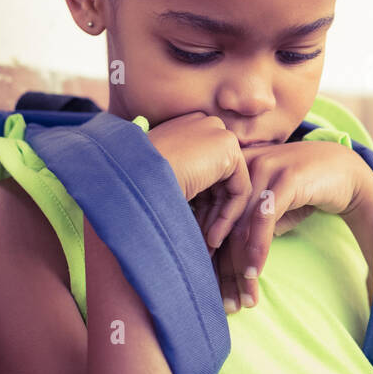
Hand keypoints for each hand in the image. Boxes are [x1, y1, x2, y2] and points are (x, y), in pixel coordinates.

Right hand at [144, 112, 251, 251]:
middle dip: (209, 215)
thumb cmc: (134, 184)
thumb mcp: (159, 181)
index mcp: (182, 130)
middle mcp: (201, 126)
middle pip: (217, 180)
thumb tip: (193, 205)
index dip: (198, 205)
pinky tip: (212, 238)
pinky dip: (228, 216)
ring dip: (217, 221)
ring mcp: (216, 132)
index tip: (190, 229)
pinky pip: (239, 189)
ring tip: (206, 248)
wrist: (133, 177)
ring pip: (228, 187)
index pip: (201, 171)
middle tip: (202, 244)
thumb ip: (181, 183)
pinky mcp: (228, 147)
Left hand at [224, 140, 372, 310]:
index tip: (210, 288)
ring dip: (238, 268)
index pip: (213, 218)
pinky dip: (257, 250)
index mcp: (233, 170)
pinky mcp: (285, 179)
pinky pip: (263, 220)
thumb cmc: (305, 189)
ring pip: (240, 226)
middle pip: (223, 225)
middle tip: (225, 304)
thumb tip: (224, 255)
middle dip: (222, 270)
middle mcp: (243, 167)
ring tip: (240, 298)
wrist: (347, 172)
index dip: (209, 256)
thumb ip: (247, 222)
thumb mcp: (271, 205)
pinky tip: (253, 274)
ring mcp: (264, 168)